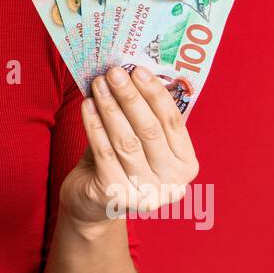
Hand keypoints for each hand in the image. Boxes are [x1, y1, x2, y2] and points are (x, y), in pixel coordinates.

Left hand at [60, 65, 198, 228]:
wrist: (91, 203)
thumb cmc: (118, 163)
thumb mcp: (137, 140)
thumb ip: (141, 115)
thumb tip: (130, 73)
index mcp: (186, 164)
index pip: (172, 122)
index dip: (155, 93)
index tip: (139, 69)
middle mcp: (173, 183)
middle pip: (150, 130)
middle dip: (130, 97)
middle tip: (114, 72)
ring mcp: (146, 194)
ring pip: (126, 141)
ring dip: (110, 108)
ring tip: (98, 85)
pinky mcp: (117, 197)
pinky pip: (104, 153)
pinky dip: (94, 126)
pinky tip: (87, 105)